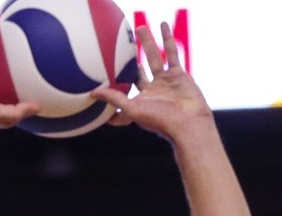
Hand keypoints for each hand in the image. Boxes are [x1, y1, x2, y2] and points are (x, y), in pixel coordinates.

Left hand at [92, 21, 211, 139]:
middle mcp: (153, 90)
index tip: (105, 74)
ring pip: (155, 57)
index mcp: (141, 99)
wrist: (189, 122)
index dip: (116, 83)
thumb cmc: (161, 120)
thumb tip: (92, 93)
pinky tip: (163, 26)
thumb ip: (114, 99)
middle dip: (130, 61)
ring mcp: (167, 81)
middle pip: (139, 71)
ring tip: (141, 28)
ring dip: (148, 43)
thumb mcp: (133, 109)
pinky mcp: (179, 74)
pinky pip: (172, 53)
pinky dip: (168, 39)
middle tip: (122, 45)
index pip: (125, 89)